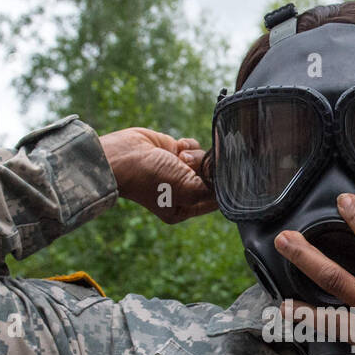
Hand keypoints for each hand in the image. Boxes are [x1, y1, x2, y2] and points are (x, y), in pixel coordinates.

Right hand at [97, 127, 214, 222]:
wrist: (123, 156)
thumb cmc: (150, 178)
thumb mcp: (186, 189)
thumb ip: (212, 188)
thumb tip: (231, 183)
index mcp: (185, 207)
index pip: (215, 199)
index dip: (222, 186)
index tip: (224, 174)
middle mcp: (183, 190)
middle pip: (211, 177)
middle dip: (205, 168)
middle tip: (190, 164)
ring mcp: (179, 170)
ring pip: (204, 160)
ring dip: (196, 156)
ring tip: (179, 156)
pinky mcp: (175, 152)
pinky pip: (195, 147)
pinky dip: (189, 146)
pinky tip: (178, 148)